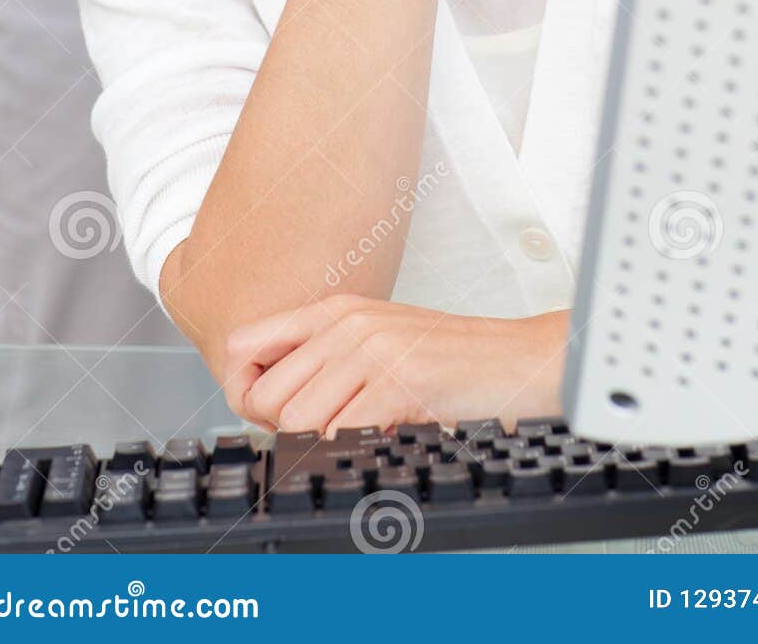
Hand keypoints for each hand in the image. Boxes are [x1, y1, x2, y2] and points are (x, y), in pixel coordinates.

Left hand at [222, 293, 568, 436]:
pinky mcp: (396, 383)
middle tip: (324, 430)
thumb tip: (269, 400)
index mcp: (336, 309)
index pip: (243, 345)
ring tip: (359, 430)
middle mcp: (346, 323)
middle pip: (264, 396)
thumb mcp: (376, 337)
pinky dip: (351, 448)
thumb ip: (324, 355)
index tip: (273, 411)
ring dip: (322, 440)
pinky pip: (337, 433)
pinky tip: (381, 433)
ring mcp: (371, 350)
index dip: (248, 390)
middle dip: (283, 428)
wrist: (514, 358)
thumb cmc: (449, 356)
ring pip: (294, 420)